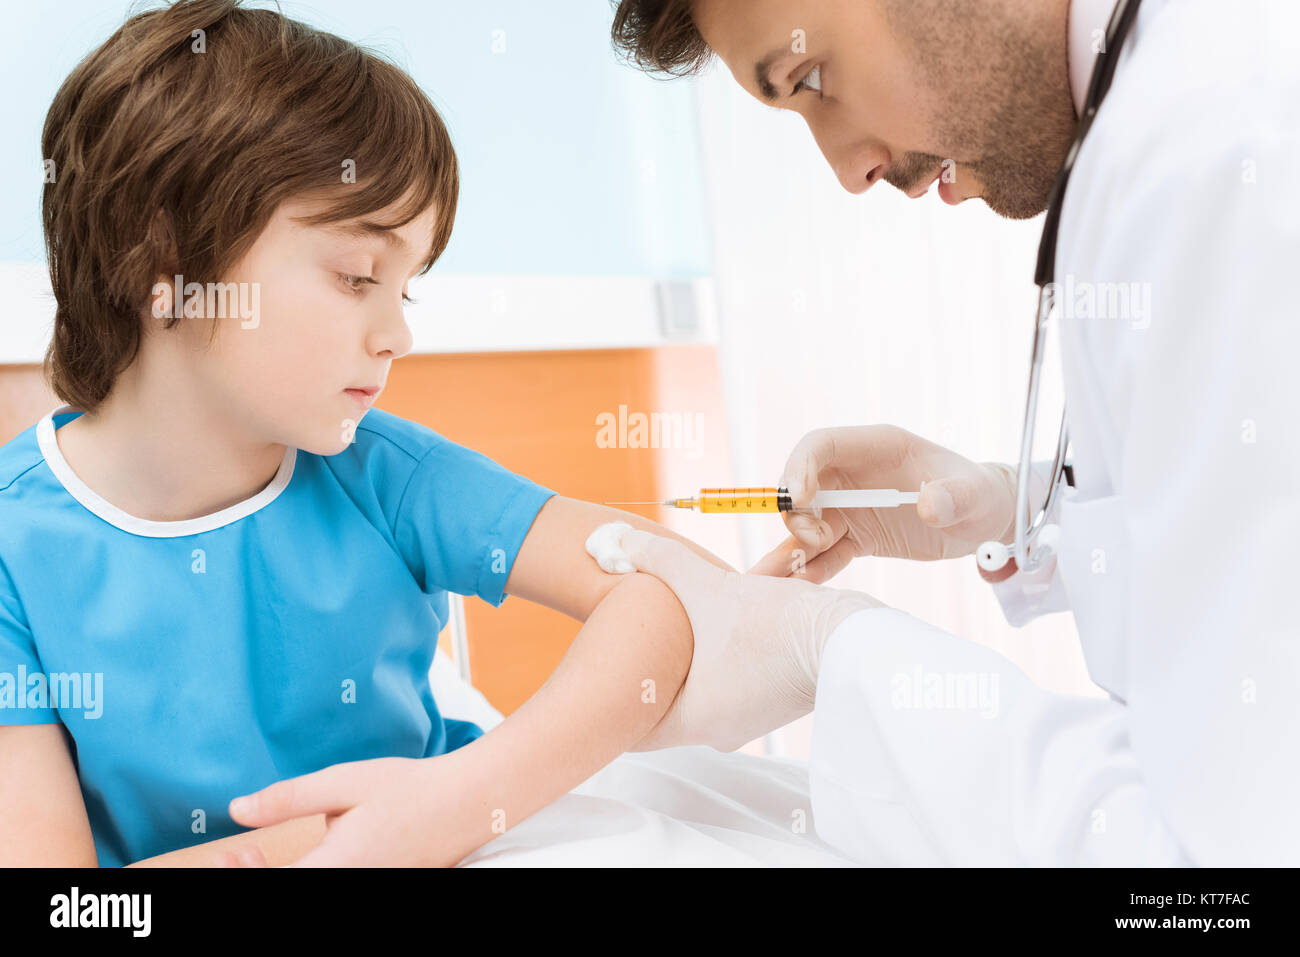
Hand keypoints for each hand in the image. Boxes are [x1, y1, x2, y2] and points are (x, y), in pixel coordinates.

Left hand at [226, 754, 480, 866]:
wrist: (466, 803)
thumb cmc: (408, 789)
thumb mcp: (343, 782)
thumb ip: (288, 799)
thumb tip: (237, 810)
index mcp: (335, 867)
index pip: (269, 886)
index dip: (237, 875)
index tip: (224, 854)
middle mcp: (348, 885)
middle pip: (283, 893)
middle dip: (250, 878)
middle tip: (235, 854)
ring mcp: (365, 887)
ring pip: (306, 889)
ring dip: (274, 878)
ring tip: (252, 854)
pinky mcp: (376, 883)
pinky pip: (328, 884)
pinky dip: (302, 875)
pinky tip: (299, 856)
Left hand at [593, 525, 883, 751]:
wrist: (849, 637)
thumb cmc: (772, 623)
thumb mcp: (705, 585)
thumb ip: (657, 560)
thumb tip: (616, 541)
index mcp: (696, 721)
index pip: (636, 732)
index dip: (615, 705)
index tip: (600, 678)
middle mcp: (724, 731)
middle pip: (669, 712)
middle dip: (651, 679)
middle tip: (630, 646)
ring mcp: (755, 719)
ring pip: (705, 697)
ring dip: (691, 668)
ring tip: (673, 634)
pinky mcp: (780, 699)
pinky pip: (735, 687)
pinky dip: (721, 663)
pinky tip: (720, 631)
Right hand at [751, 425, 1016, 581]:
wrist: (984, 523)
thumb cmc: (980, 495)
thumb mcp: (975, 494)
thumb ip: (954, 496)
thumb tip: (927, 504)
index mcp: (876, 448)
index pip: (820, 445)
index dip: (800, 467)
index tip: (800, 498)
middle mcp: (854, 475)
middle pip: (802, 487)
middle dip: (797, 514)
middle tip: (815, 540)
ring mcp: (851, 507)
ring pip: (805, 524)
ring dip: (794, 547)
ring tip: (788, 576)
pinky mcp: (855, 537)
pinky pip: (824, 554)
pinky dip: (810, 569)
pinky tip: (800, 588)